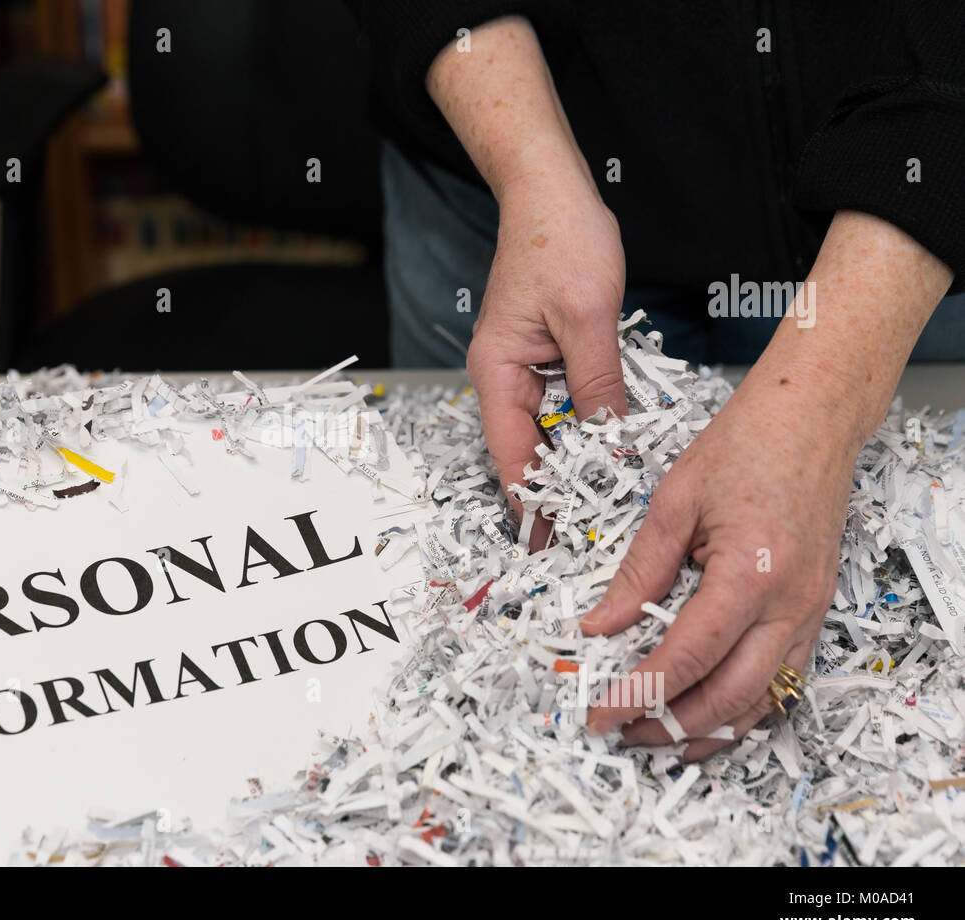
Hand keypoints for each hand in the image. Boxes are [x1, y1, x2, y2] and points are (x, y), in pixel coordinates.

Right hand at [423, 14, 628, 517]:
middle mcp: (502, 375)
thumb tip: (609, 444)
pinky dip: (587, 426)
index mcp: (497, 371)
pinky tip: (612, 446)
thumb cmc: (558, 238)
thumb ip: (598, 384)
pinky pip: (565, 403)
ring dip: (576, 461)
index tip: (550, 541)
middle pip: (526, 448)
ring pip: (549, 429)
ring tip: (606, 500)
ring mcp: (523, 366)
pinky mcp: (545, 354)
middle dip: (556, 489)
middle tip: (588, 532)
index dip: (530, 500)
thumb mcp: (588, 317)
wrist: (549, 188)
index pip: (510, 453)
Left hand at [579, 362, 856, 757]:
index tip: (602, 713)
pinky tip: (708, 714)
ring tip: (659, 737)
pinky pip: (783, 680)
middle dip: (670, 724)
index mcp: (749, 574)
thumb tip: (599, 626)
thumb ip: (637, 573)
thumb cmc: (746, 446)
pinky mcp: (814, 611)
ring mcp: (809, 612)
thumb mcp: (672, 504)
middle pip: (729, 695)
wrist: (811, 419)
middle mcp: (789, 605)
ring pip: (764, 701)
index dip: (640, 692)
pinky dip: (744, 708)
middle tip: (623, 733)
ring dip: (710, 729)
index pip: (687, 657)